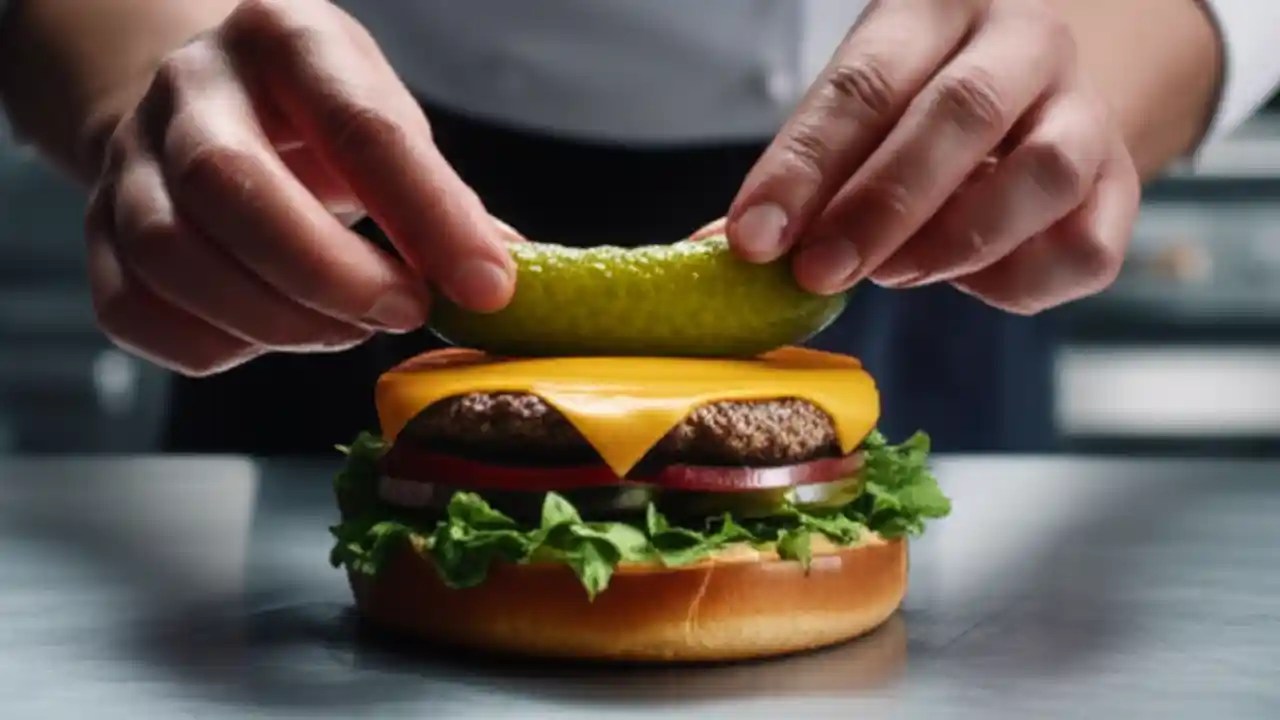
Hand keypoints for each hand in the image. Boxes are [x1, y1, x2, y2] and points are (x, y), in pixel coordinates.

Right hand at [83, 0, 517, 376]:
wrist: (208, 103)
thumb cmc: (316, 119)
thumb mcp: (386, 121)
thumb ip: (440, 200)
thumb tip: (503, 287)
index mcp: (284, 37)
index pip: (360, 127)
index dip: (430, 217)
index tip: (488, 286)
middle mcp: (191, 86)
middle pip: (229, 185)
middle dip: (329, 274)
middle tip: (403, 312)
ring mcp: (129, 158)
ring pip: (171, 255)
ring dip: (278, 320)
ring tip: (350, 328)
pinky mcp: (98, 229)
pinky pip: (133, 311)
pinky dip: (216, 345)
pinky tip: (274, 335)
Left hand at [727, 0, 1139, 314]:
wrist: (1035, 92)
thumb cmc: (919, 106)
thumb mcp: (856, 112)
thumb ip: (798, 178)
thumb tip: (712, 254)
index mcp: (935, 8)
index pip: (862, 84)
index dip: (802, 166)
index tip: (752, 238)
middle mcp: (1023, 42)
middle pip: (958, 115)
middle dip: (878, 208)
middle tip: (818, 272)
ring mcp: (1086, 109)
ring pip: (1045, 175)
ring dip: (955, 242)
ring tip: (895, 272)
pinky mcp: (1124, 181)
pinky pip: (1087, 246)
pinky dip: (1020, 282)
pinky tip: (972, 279)